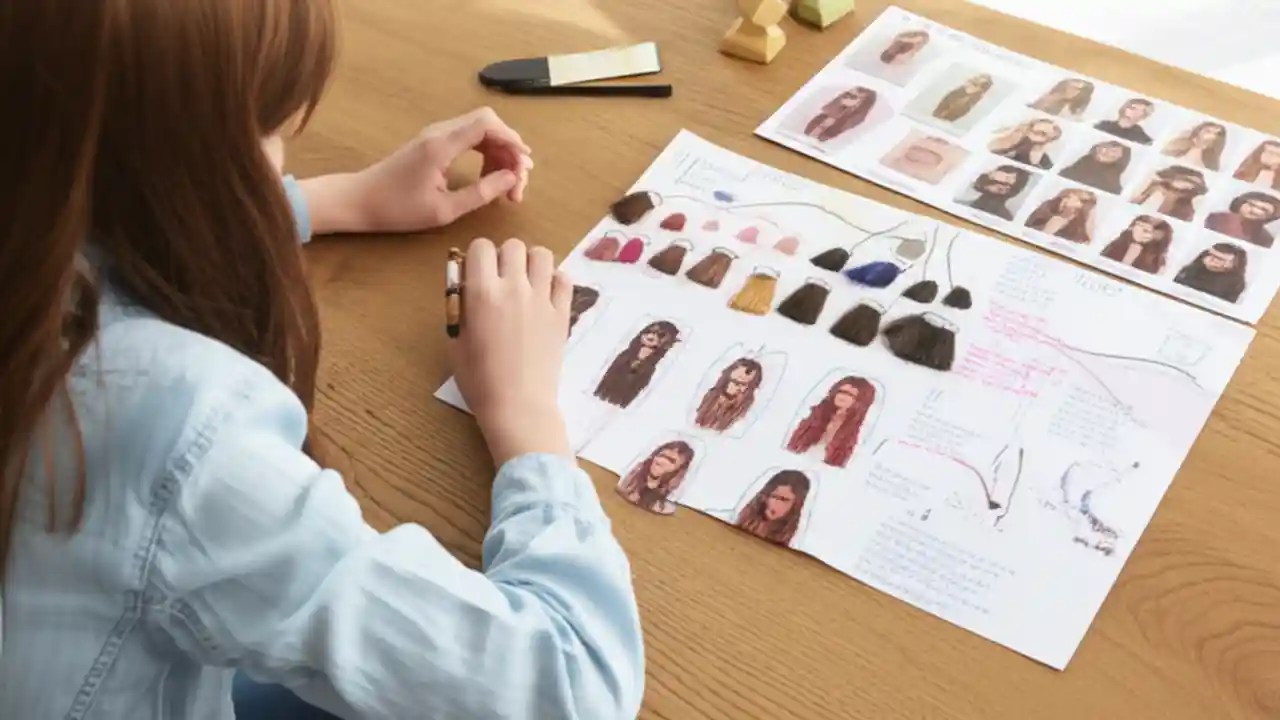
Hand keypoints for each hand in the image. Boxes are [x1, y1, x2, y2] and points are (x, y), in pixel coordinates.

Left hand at [301, 107, 533, 234]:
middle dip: (510, 149)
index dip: (512, 140)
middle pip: (488, 123)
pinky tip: (490, 177)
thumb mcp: (444, 210)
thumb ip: (481, 193)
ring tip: (508, 186)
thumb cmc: (397, 209)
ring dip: (499, 153)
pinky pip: (469, 138)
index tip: (524, 166)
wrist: (360, 200)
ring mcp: (436, 135)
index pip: (487, 124)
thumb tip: (511, 179)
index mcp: (441, 145)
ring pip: (481, 130)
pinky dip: (486, 154)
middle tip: (518, 183)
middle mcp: (440, 132)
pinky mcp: (434, 142)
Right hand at [450, 237, 572, 465]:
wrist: (518, 406)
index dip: (477, 256)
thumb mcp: (456, 340)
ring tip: (526, 280)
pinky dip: (555, 279)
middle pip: (513, 245)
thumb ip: (460, 307)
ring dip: (531, 262)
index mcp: (482, 293)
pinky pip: (564, 279)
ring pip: (542, 254)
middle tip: (502, 278)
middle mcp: (514, 288)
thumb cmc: (479, 380)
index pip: (480, 247)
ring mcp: (542, 299)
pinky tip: (546, 293)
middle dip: (504, 256)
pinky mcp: (562, 313)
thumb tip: (466, 285)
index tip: (478, 272)